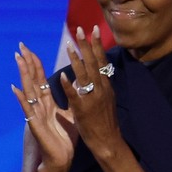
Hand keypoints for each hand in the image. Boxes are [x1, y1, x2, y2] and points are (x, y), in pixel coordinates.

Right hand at [13, 42, 75, 171]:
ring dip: (23, 74)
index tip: (29, 49)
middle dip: (27, 63)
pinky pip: (27, 109)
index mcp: (47, 103)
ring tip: (18, 59)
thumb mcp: (70, 113)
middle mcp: (39, 106)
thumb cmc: (64, 138)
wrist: (61, 158)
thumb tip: (75, 82)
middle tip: (20, 46)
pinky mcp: (35, 124)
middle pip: (32, 80)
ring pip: (28, 90)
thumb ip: (70, 98)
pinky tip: (15, 89)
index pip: (40, 79)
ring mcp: (35, 114)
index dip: (35, 64)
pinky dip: (21, 99)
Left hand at [65, 25, 124, 158]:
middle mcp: (101, 89)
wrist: (108, 141)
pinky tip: (62, 76)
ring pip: (84, 76)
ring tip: (70, 46)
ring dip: (77, 60)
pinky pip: (75, 96)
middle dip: (86, 46)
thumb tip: (94, 72)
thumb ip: (99, 85)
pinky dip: (69, 86)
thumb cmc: (105, 122)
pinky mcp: (83, 110)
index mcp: (106, 86)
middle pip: (93, 64)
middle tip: (79, 30)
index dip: (96, 45)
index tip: (92, 29)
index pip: (101, 61)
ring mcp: (92, 99)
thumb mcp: (105, 99)